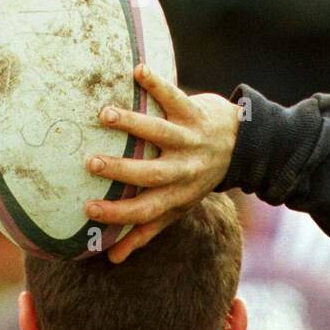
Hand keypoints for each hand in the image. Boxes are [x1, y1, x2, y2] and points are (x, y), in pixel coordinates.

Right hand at [84, 63, 240, 263]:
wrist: (242, 146)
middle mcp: (185, 168)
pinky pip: (175, 96)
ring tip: (105, 115)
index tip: (87, 209)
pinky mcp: (195, 112)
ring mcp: (190, 138)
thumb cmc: (198, 178)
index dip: (118, 214)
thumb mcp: (178, 206)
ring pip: (161, 131)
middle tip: (91, 163)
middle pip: (152, 172)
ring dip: (133, 123)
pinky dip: (157, 84)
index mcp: (177, 194)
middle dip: (121, 169)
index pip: (146, 209)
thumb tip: (113, 258)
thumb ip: (146, 230)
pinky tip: (137, 71)